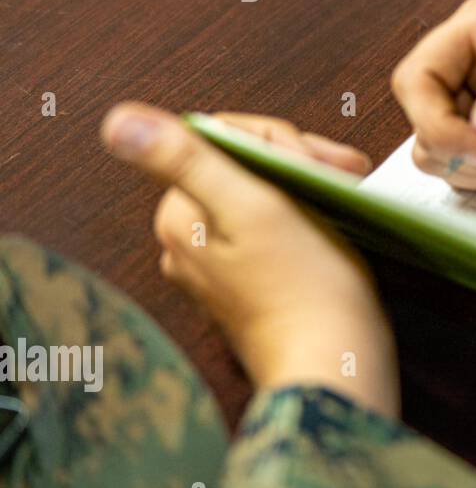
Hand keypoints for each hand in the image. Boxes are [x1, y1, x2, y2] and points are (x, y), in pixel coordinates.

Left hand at [101, 104, 398, 418]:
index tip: (321, 161)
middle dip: (297, 162)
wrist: (335, 366)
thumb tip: (118, 121)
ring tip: (345, 195)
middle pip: (244, 167)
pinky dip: (304, 217)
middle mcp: (188, 244)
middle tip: (346, 175)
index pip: (226, 139)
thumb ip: (186, 159)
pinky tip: (332, 224)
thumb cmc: (306, 292)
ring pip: (261, 195)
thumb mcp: (251, 207)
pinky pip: (271, 229)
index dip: (282, 141)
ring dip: (305, 185)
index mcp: (181, 218)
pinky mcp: (248, 287)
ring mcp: (217, 269)